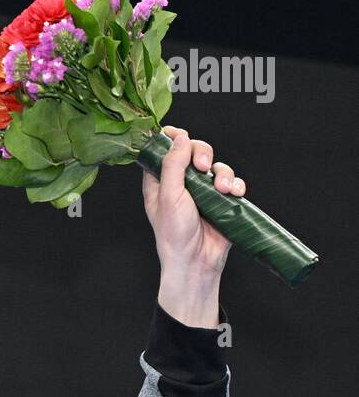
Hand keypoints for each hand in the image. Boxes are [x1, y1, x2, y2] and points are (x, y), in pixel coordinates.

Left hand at [143, 126, 244, 326]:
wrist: (196, 263)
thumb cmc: (175, 235)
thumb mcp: (169, 195)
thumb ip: (173, 164)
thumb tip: (179, 136)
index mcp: (161, 181)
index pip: (165, 149)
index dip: (173, 138)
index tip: (180, 134)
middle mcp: (182, 184)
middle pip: (195, 150)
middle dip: (202, 153)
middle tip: (202, 166)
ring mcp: (203, 192)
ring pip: (217, 165)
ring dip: (223, 172)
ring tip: (222, 189)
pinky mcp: (221, 201)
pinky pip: (233, 182)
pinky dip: (236, 184)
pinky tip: (234, 194)